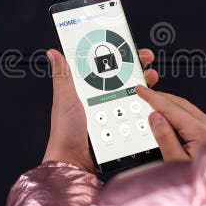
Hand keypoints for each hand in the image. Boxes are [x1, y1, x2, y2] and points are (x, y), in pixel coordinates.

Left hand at [43, 48, 158, 171]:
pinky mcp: (122, 125)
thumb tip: (54, 53)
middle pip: (122, 76)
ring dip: (144, 84)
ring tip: (150, 78)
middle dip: (136, 65)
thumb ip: (62, 75)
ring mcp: (113, 111)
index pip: (103, 65)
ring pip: (133, 93)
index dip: (115, 53)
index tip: (127, 45)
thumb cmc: (65, 131)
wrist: (75, 161)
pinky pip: (136, 113)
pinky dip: (145, 106)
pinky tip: (150, 101)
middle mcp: (101, 98)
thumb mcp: (64, 99)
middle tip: (146, 59)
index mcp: (86, 89)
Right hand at [134, 85, 205, 160]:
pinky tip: (169, 114)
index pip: (172, 109)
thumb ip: (165, 137)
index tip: (141, 90)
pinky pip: (193, 115)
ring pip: (187, 108)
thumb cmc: (200, 179)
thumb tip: (155, 116)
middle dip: (161, 97)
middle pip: (181, 104)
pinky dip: (178, 111)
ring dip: (169, 103)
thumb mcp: (176, 161)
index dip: (154, 98)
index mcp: (201, 132)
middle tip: (144, 92)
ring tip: (153, 101)